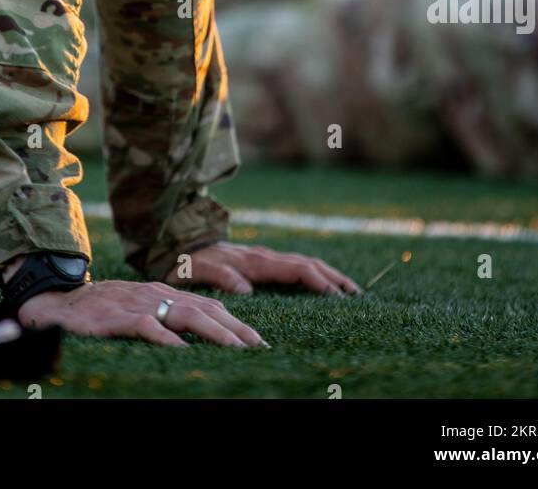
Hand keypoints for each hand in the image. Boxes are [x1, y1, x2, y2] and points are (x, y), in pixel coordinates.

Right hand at [14, 279, 270, 348]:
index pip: (209, 307)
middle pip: (205, 310)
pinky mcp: (119, 317)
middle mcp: (158, 295)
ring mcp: (140, 305)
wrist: (62, 300)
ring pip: (185, 315)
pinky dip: (166, 338)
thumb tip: (200, 336)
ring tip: (236, 349)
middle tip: (259, 347)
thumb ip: (168, 316)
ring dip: (214, 333)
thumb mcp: (142, 308)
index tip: (259, 342)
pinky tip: (182, 351)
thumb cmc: (105, 309)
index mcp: (166, 293)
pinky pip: (147, 327)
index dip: (236, 323)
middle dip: (236, 329)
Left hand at [163, 242, 362, 296]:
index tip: (339, 297)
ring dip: (329, 275)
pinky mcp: (263, 261)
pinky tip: (323, 286)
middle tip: (357, 296)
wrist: (180, 241)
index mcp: (255, 260)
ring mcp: (265, 257)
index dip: (319, 282)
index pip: (297, 270)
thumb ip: (220, 277)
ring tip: (350, 291)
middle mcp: (265, 256)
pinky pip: (295, 267)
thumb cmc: (188, 260)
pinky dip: (314, 274)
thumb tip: (247, 290)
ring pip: (305, 263)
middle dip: (334, 278)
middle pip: (309, 264)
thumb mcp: (197, 269)